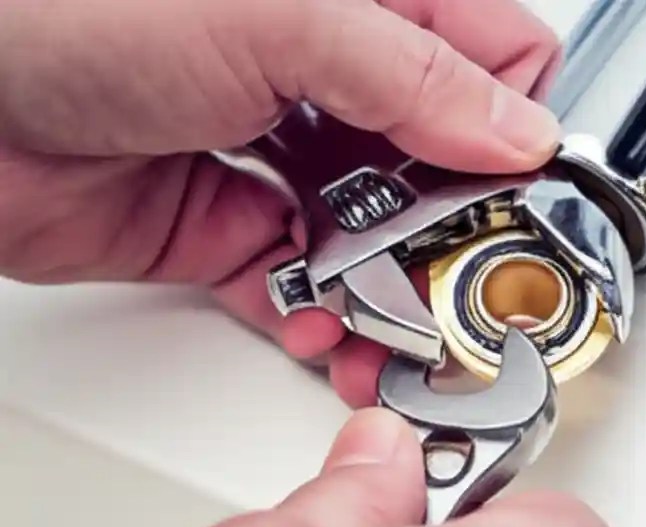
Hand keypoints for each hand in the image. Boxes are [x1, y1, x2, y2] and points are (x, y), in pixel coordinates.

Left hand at [0, 0, 561, 405]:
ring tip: (396, 327)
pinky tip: (325, 333)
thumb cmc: (72, 11)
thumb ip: (412, 76)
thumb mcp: (277, 18)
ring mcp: (286, 158)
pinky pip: (313, 288)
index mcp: (366, 9)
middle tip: (471, 284)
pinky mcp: (236, 230)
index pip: (497, 61)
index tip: (529, 200)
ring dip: (402, 292)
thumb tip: (519, 132)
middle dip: (465, 232)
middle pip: (451, 166)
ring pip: (389, 237)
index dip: (523, 129)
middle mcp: (332, 80)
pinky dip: (326, 324)